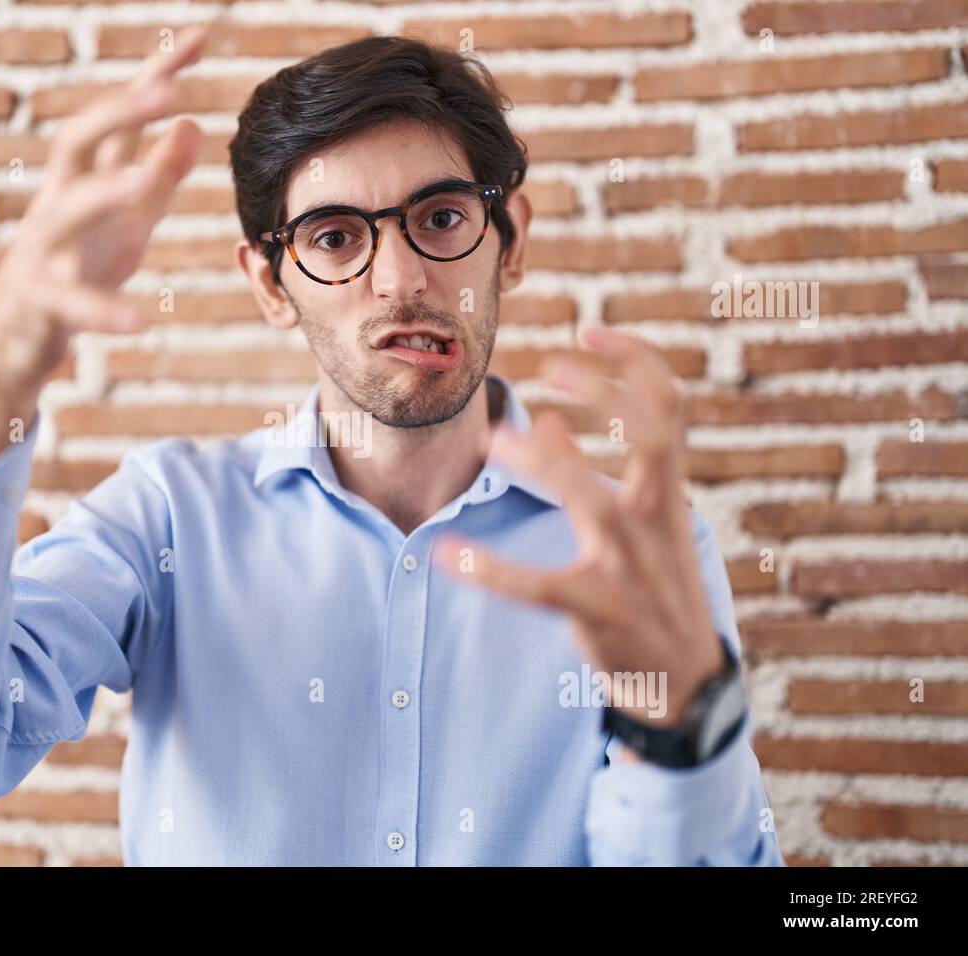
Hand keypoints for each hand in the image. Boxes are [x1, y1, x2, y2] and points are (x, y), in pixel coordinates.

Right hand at [0, 25, 208, 469]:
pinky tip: (139, 322)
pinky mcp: (38, 302)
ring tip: (143, 181)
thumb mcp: (128, 223)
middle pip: (76, 142)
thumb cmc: (75, 268)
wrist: (14, 337)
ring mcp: (41, 250)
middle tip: (165, 92)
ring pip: (65, 212)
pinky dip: (103, 311)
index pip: (118, 119)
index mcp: (82, 180)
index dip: (155, 77)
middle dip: (117, 113)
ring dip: (102, 193)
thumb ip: (159, 177)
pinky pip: (69, 303)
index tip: (201, 38)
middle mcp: (56, 203)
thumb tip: (192, 121)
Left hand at [434, 325, 724, 741]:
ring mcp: (632, 566)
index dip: (636, 360)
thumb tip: (546, 419)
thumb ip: (591, 468)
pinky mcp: (598, 609)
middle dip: (607, 394)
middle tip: (552, 367)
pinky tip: (447, 554)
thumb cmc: (654, 588)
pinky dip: (490, 569)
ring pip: (593, 500)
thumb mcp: (638, 525)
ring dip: (544, 463)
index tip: (591, 329)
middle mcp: (659, 519)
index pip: (670, 407)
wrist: (685, 681)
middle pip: (651, 437)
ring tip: (494, 441)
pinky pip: (538, 585)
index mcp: (668, 492)